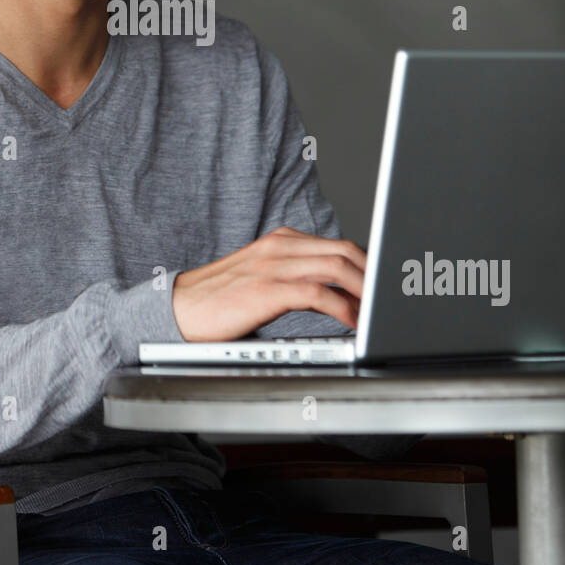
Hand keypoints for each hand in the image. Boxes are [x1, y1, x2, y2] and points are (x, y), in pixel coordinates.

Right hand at [171, 226, 364, 341]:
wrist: (176, 309)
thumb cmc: (216, 300)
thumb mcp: (259, 278)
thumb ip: (293, 277)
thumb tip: (333, 294)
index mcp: (280, 241)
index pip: (336, 245)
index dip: (366, 264)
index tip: (383, 284)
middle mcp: (279, 247)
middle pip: (344, 250)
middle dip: (373, 274)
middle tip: (389, 298)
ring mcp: (273, 266)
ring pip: (337, 266)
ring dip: (365, 290)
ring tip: (378, 310)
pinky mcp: (266, 289)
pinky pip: (318, 294)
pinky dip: (343, 307)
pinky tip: (353, 322)